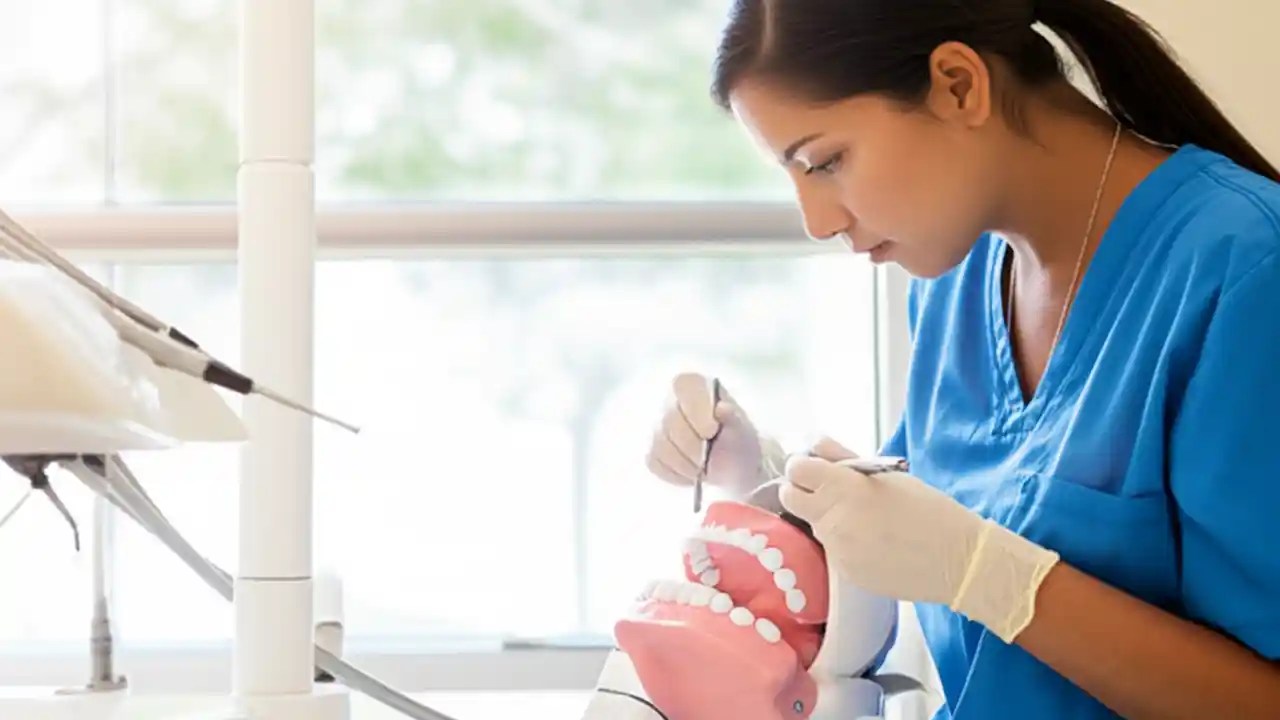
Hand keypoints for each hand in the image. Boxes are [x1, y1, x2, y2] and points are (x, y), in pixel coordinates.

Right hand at [645, 373, 763, 498]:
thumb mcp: (744, 431)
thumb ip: (734, 418)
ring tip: (704, 467)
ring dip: (686, 463)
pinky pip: (655, 462)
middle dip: (694, 445)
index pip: (683, 386)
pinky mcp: (654, 452)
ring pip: (661, 445)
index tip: (711, 431)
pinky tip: (691, 473)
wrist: (736, 470)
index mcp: (698, 389)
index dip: (694, 408)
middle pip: (670, 420)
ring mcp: (661, 429)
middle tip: (711, 455)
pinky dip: (676, 473)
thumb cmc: (740, 443)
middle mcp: (675, 403)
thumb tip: (721, 408)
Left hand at [779, 438, 1060, 642]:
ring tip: (864, 518)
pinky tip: (873, 542)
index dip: (803, 466)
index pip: (796, 469)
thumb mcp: (888, 476)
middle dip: (802, 490)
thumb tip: (815, 445)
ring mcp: (836, 550)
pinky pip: (832, 550)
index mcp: (844, 489)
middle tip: (829, 490)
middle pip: (791, 498)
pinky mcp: (844, 573)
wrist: (957, 561)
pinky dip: (844, 542)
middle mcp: (832, 520)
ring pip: (814, 524)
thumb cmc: (929, 509)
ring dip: (827, 516)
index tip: (817, 468)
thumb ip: (845, 459)